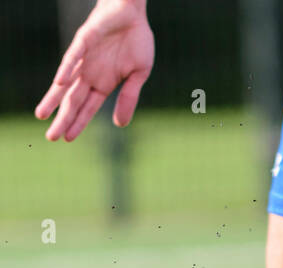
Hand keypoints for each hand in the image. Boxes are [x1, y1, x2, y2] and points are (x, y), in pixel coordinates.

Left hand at [35, 0, 153, 141]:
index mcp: (104, 83)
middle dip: (62, 119)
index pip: (86, 107)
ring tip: (42, 115)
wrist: (133, 12)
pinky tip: (61, 82)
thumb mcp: (139, 75)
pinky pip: (74, 56)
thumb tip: (119, 125)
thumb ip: (128, 99)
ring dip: (54, 99)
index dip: (77, 122)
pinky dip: (67, 68)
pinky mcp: (85, 39)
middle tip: (51, 138)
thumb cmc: (137, 41)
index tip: (68, 139)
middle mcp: (90, 73)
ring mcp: (85, 58)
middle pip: (72, 100)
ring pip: (66, 82)